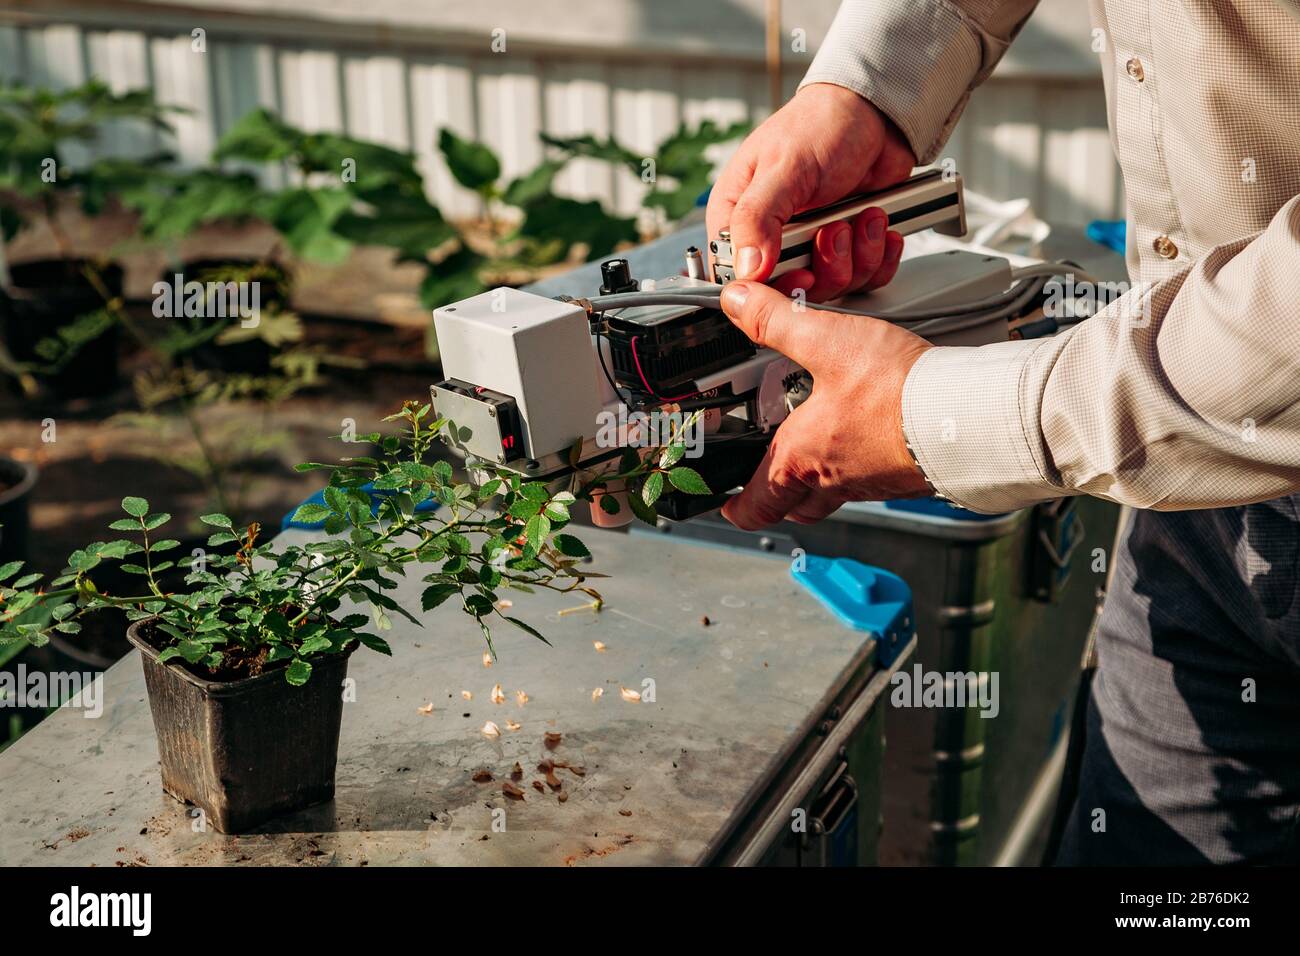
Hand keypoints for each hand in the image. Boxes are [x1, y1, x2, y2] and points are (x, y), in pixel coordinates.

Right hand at [706, 83, 916, 299]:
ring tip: (864, 218)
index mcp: (740, 216)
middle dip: (825, 266)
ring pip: (830, 286)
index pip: (739, 276)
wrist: (878, 113)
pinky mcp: (847, 248)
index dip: (772, 284)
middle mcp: (772, 236)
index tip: (800, 272)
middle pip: (790, 290)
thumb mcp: (784, 167)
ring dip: (857, 257)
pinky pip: (863, 278)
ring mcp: (811, 245)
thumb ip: (758, 218)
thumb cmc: (823, 124)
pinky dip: (878, 258)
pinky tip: (879, 227)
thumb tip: (746, 267)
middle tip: (836, 231)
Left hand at [718, 281, 932, 529]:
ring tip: (818, 447)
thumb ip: (776, 321)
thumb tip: (738, 303)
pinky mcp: (905, 476)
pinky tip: (870, 435)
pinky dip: (861, 465)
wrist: (967, 415)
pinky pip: (871, 480)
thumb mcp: (825, 341)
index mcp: (801, 458)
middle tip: (765, 486)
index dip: (736, 507)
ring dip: (819, 480)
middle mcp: (833, 479)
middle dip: (775, 499)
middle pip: (793, 507)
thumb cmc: (897, 391)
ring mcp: (871, 482)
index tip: (726, 505)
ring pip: (833, 494)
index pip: (756, 502)